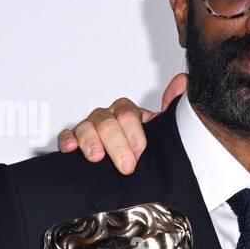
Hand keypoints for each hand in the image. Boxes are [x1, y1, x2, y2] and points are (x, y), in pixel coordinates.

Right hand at [57, 73, 186, 174]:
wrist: (131, 165)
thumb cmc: (143, 146)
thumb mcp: (160, 131)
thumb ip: (170, 109)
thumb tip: (183, 83)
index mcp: (128, 113)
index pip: (128, 115)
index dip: (134, 134)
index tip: (140, 152)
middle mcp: (108, 117)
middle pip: (107, 123)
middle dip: (117, 145)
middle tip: (126, 165)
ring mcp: (91, 127)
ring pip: (86, 128)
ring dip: (91, 142)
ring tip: (97, 158)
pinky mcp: (75, 139)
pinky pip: (67, 135)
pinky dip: (67, 141)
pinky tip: (71, 149)